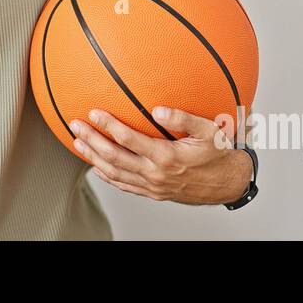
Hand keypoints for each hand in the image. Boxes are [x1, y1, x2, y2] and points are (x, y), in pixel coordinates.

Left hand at [69, 106, 251, 204]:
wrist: (228, 183)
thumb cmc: (219, 153)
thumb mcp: (209, 130)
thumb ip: (182, 118)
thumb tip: (157, 109)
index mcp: (166, 156)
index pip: (128, 139)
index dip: (108, 125)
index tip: (93, 112)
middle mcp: (156, 174)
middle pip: (114, 157)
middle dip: (91, 140)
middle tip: (75, 126)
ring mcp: (153, 186)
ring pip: (115, 173)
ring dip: (93, 158)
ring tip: (77, 143)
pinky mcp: (154, 193)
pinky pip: (125, 186)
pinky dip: (107, 176)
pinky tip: (96, 166)